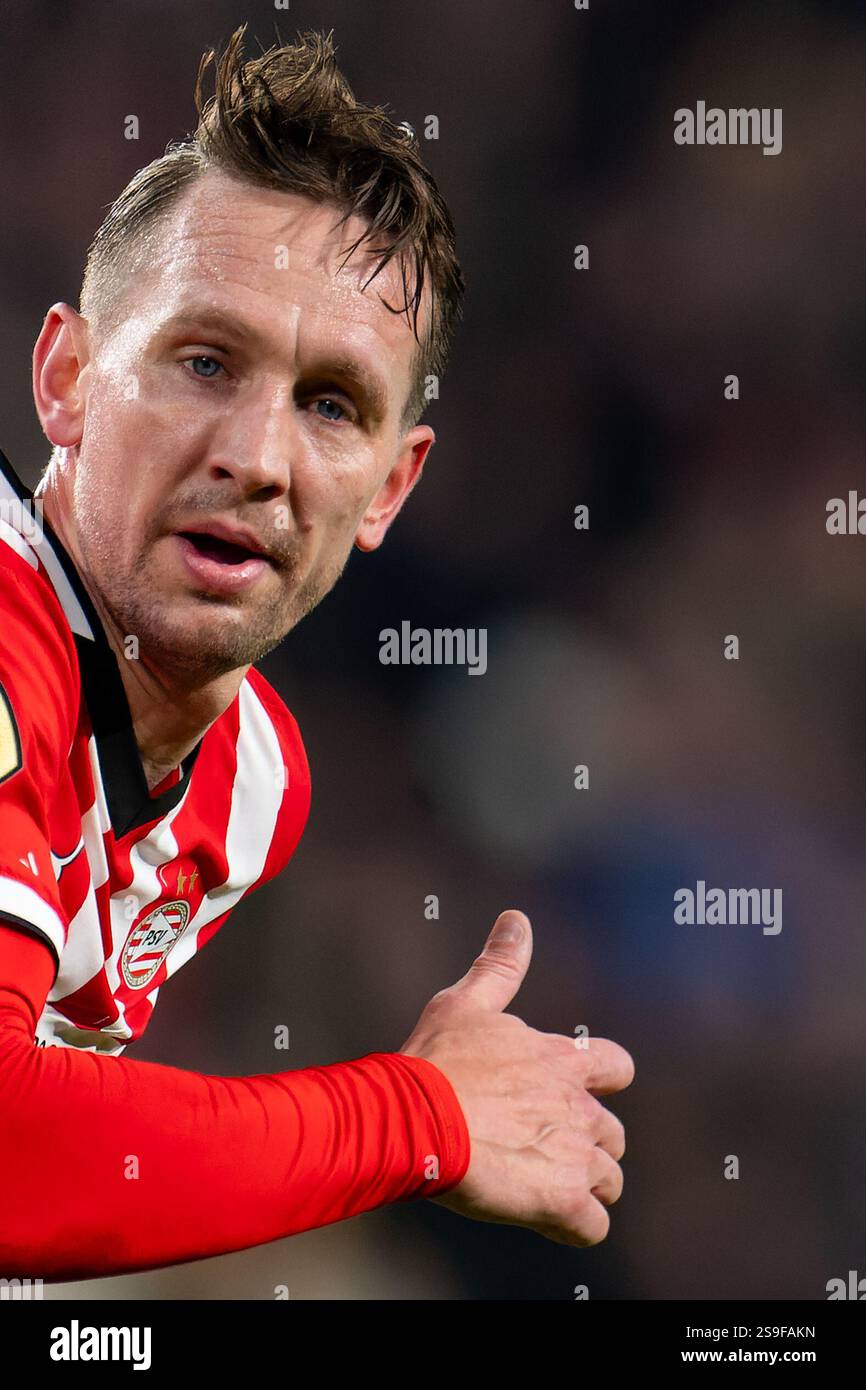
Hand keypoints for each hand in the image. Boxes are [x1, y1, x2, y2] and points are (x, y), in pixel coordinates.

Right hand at [400, 909, 634, 1245]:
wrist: (411, 1117)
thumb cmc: (435, 1060)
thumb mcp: (464, 1003)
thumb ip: (499, 966)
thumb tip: (517, 918)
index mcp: (562, 1060)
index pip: (619, 1068)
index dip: (602, 1085)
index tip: (574, 1093)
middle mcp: (579, 1107)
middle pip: (614, 1135)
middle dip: (588, 1144)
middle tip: (540, 1148)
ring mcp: (574, 1156)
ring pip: (608, 1181)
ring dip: (583, 1186)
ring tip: (538, 1186)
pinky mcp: (560, 1202)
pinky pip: (592, 1228)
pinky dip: (574, 1227)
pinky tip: (543, 1219)